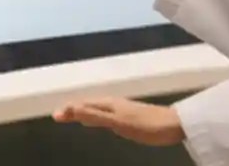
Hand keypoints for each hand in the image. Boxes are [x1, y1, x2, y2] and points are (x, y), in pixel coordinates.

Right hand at [52, 97, 184, 146]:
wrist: (173, 125)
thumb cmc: (146, 125)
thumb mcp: (117, 122)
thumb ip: (94, 116)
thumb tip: (69, 107)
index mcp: (109, 104)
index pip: (83, 105)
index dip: (69, 109)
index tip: (54, 115)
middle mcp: (114, 103)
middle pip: (89, 105)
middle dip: (73, 109)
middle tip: (59, 115)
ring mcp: (122, 109)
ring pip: (97, 108)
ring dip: (84, 111)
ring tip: (73, 115)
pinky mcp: (129, 116)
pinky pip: (106, 114)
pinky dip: (95, 116)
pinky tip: (100, 121)